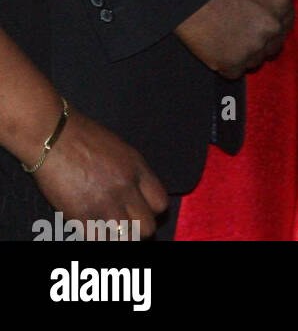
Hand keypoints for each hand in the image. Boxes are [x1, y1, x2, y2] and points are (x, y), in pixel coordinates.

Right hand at [33, 107, 168, 237]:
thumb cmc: (85, 138)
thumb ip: (132, 174)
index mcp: (138, 169)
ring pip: (126, 239)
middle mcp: (126, 188)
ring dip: (119, 237)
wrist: (54, 138)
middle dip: (139, 230)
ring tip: (109, 230)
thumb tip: (137, 196)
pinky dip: (97, 238)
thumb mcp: (121, 150)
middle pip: (147, 227)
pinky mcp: (81, 216)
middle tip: (126, 226)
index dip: (152, 211)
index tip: (141, 212)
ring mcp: (104, 204)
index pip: (161, 203)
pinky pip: (98, 240)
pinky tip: (92, 229)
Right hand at [175, 0, 293, 79]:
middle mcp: (274, 28)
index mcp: (282, 5)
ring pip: (254, 62)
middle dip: (258, 43)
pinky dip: (224, 65)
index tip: (255, 25)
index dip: (270, 27)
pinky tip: (214, 48)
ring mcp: (255, 47)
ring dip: (242, 55)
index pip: (285, 26)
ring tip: (223, 38)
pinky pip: (234, 72)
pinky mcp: (234, 63)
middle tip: (237, 34)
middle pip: (273, 47)